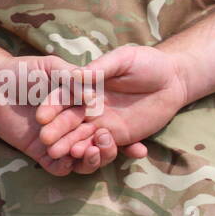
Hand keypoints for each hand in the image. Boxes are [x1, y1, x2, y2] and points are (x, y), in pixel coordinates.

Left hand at [0, 55, 118, 175]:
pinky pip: (59, 167)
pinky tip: (72, 159)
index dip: (124, 137)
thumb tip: (92, 96)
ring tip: (93, 151)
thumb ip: (73, 78)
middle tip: (110, 142)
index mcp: (81, 110)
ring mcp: (57, 142)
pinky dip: (68, 166)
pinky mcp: (40, 153)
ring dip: (91, 159)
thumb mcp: (53, 67)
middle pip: (98, 145)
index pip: (107, 126)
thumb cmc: (23, 71)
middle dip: (110, 149)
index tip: (141, 146)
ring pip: (81, 158)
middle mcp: (73, 128)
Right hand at [36, 44, 182, 160]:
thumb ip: (100, 69)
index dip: (52, 107)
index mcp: (85, 88)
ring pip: (87, 137)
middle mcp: (91, 108)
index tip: (41, 117)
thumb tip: (77, 75)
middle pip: (71, 122)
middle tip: (47, 143)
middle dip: (59, 132)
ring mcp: (106, 123)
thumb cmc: (146, 62)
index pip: (64, 99)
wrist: (173, 79)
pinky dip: (106, 151)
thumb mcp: (122, 60)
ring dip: (77, 146)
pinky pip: (112, 146)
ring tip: (68, 155)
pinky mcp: (122, 135)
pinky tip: (98, 155)